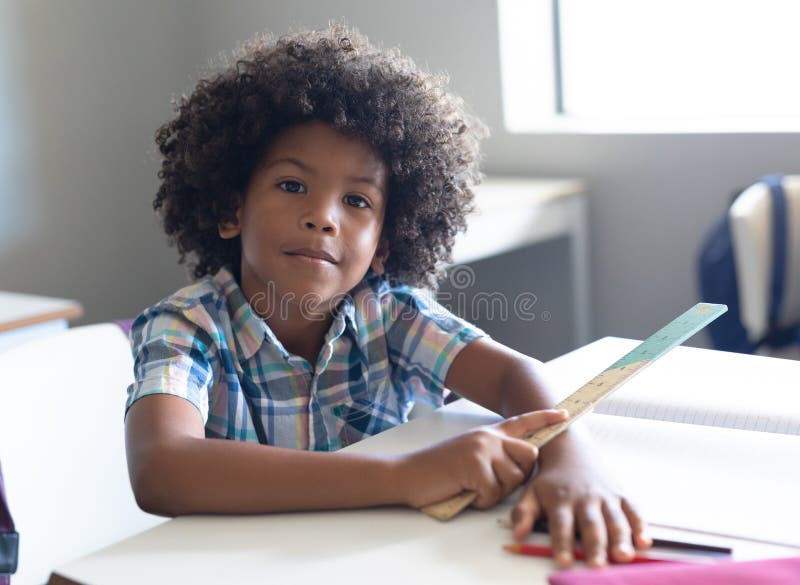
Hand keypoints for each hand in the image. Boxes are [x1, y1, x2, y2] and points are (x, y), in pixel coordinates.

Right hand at [395, 409, 567, 509]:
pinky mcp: (475, 466)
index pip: (523, 421)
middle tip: (492, 482)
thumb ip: (495, 456)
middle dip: (518, 475)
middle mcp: (488, 437)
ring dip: (495, 492)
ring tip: (472, 486)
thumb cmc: (439, 471)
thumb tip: (518, 468)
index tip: (564, 414)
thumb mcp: (470, 455)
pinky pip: (494, 493)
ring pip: (514, 478)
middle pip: (530, 455)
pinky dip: (480, 500)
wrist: (408, 474)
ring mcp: (482, 449)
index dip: (545, 418)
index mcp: (489, 433)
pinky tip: (464, 492)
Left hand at [510, 442, 650, 568]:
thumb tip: (517, 534)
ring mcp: (605, 496)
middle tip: (598, 566)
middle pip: (590, 524)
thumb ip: (523, 513)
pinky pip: (633, 510)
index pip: (560, 525)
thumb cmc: (550, 480)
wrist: (571, 450)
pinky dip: (640, 526)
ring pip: (614, 519)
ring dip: (620, 539)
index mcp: (560, 500)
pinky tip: (645, 542)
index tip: (564, 562)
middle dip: (595, 546)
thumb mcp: (532, 492)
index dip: (562, 543)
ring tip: (623, 557)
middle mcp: (584, 498)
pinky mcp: (621, 494)